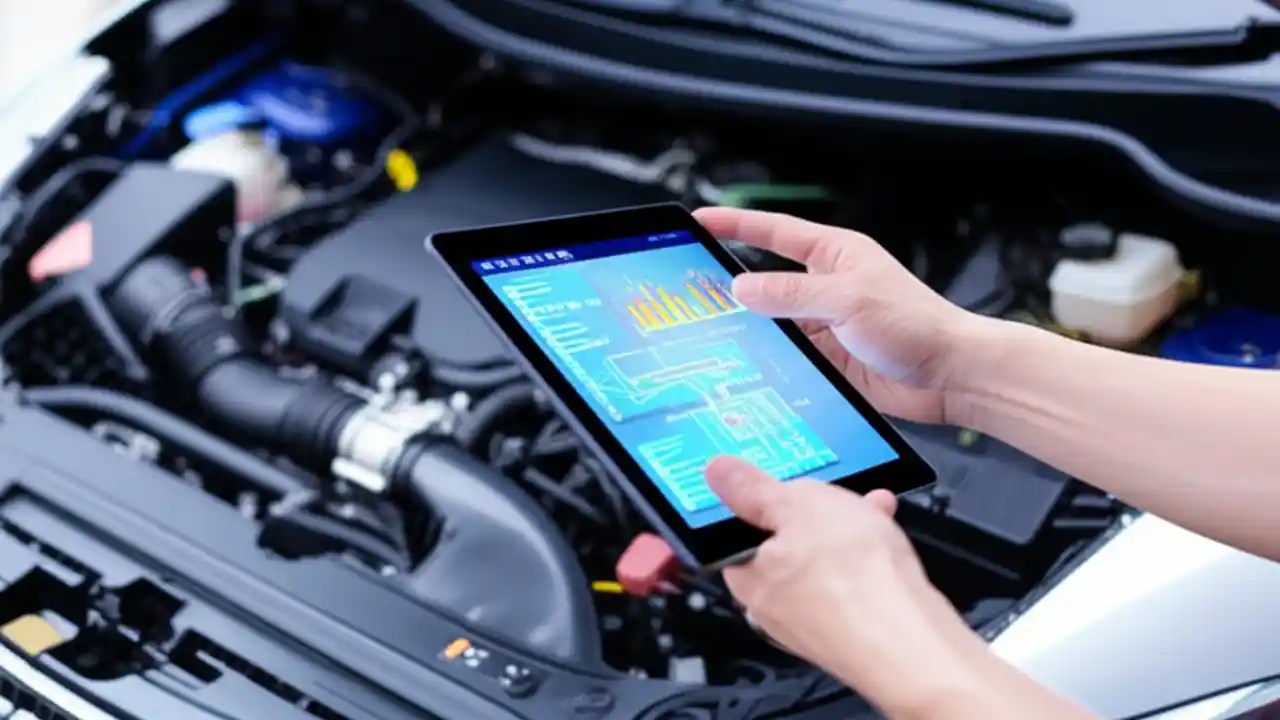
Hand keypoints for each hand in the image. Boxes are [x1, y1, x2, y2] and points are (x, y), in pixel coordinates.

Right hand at [696, 207, 987, 424]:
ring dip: (751, 328)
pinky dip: (769, 358)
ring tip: (714, 331)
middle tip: (693, 285)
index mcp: (835, 254)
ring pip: (773, 321)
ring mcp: (826, 322)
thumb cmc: (916, 324)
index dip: (734, 224)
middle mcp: (827, 285)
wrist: (950, 374)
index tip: (700, 220)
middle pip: (767, 279)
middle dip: (732, 283)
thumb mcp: (847, 300)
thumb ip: (791, 293)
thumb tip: (742, 287)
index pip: (773, 233)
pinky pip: (788, 354)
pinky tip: (748, 364)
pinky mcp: (829, 357)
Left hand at [705, 457, 992, 716]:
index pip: (739, 532)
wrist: (910, 643)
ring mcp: (812, 624)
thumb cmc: (852, 576)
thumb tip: (717, 473)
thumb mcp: (797, 505)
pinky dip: (867, 561)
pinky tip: (889, 542)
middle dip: (818, 512)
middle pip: (787, 544)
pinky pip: (852, 586)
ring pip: (824, 563)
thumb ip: (753, 488)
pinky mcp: (849, 634)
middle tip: (840, 494)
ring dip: (849, 531)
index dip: (765, 501)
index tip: (786, 483)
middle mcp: (772, 607)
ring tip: (875, 509)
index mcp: (745, 576)